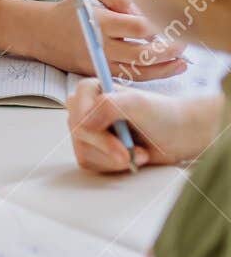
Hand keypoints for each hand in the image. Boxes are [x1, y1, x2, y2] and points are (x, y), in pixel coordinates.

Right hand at [39, 0, 185, 81]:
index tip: (169, 24)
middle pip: (140, 53)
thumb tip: (143, 9)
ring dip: (163, 69)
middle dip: (166, 51)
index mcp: (98, 21)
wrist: (42, 33)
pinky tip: (166, 69)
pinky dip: (149, 76)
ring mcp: (97, 61)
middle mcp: (98, 44)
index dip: (157, 27)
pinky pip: (127, 77)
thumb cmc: (71, 10)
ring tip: (182, 63)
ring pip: (136, 71)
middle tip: (183, 45)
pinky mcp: (97, 72)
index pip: (136, 27)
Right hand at [66, 77, 217, 172]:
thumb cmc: (162, 115)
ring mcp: (87, 130)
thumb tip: (83, 124)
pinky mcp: (93, 149)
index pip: (77, 112)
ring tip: (138, 153)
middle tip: (130, 152)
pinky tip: (130, 158)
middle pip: (79, 134)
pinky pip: (90, 163)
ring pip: (84, 151)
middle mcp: (84, 109)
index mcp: (89, 90)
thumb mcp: (137, 104)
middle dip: (107, 147)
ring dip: (113, 158)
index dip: (94, 129)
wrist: (179, 135)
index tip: (117, 136)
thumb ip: (108, 106)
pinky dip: (112, 166)